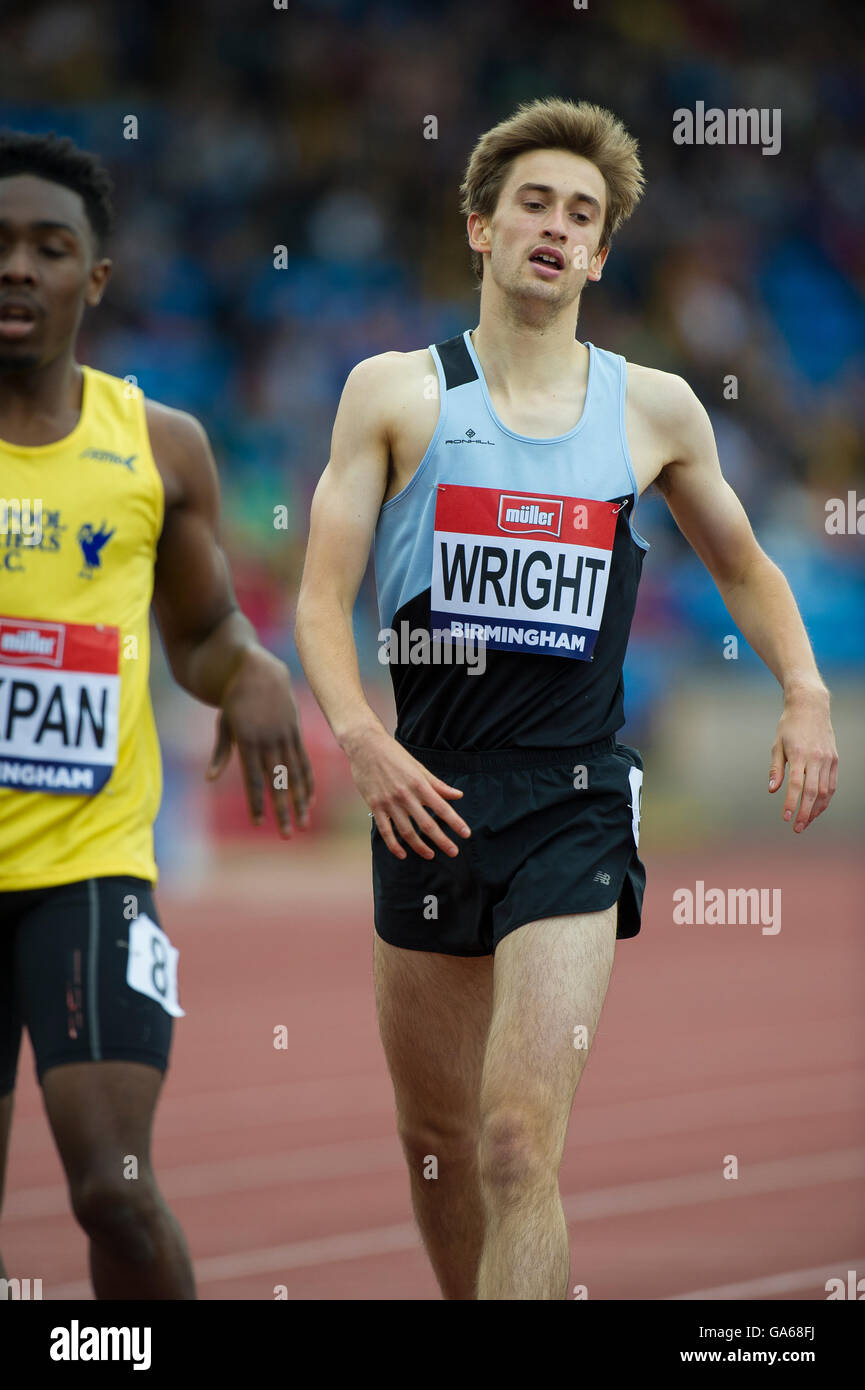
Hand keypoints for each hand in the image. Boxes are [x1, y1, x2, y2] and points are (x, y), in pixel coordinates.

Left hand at [206, 647, 313, 835]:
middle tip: (286, 834)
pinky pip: (304, 761)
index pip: (253, 780)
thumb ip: (220, 753)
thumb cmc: (235, 701)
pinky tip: (310, 801)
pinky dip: (308, 782)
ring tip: (303, 824)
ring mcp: (285, 737)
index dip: (256, 803)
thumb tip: (210, 779)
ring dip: (300, 802)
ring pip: (296, 775)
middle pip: (278, 783)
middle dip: (282, 810)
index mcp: (248, 741)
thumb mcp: (224, 725)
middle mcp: (269, 741)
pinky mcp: (295, 733)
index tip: (257, 823)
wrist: (259, 672)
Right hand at [347, 727, 470, 859]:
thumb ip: (438, 784)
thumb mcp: (419, 767)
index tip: (466, 834)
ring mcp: (389, 802)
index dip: (455, 822)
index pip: (442, 807)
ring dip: (420, 847)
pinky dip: (394, 845)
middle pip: (427, 824)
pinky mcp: (375, 806)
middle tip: (453, 852)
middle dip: (442, 841)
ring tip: (430, 855)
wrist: (366, 746)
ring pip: (407, 832)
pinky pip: (385, 831)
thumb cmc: (395, 755)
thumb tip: (458, 795)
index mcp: (419, 784)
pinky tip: (402, 854)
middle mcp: (406, 796)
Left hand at [768, 685, 837, 831]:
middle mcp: (816, 758)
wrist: (811, 707)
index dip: (791, 803)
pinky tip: (817, 808)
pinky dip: (825, 798)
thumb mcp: (777, 744)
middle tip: (797, 828)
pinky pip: (832, 784)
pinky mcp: (834, 760)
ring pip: (825, 791)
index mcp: (799, 754)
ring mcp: (827, 759)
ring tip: (806, 822)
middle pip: (812, 792)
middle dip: (805, 813)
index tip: (785, 817)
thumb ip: (776, 769)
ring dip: (817, 809)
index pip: (796, 785)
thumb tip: (772, 790)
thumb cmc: (789, 726)